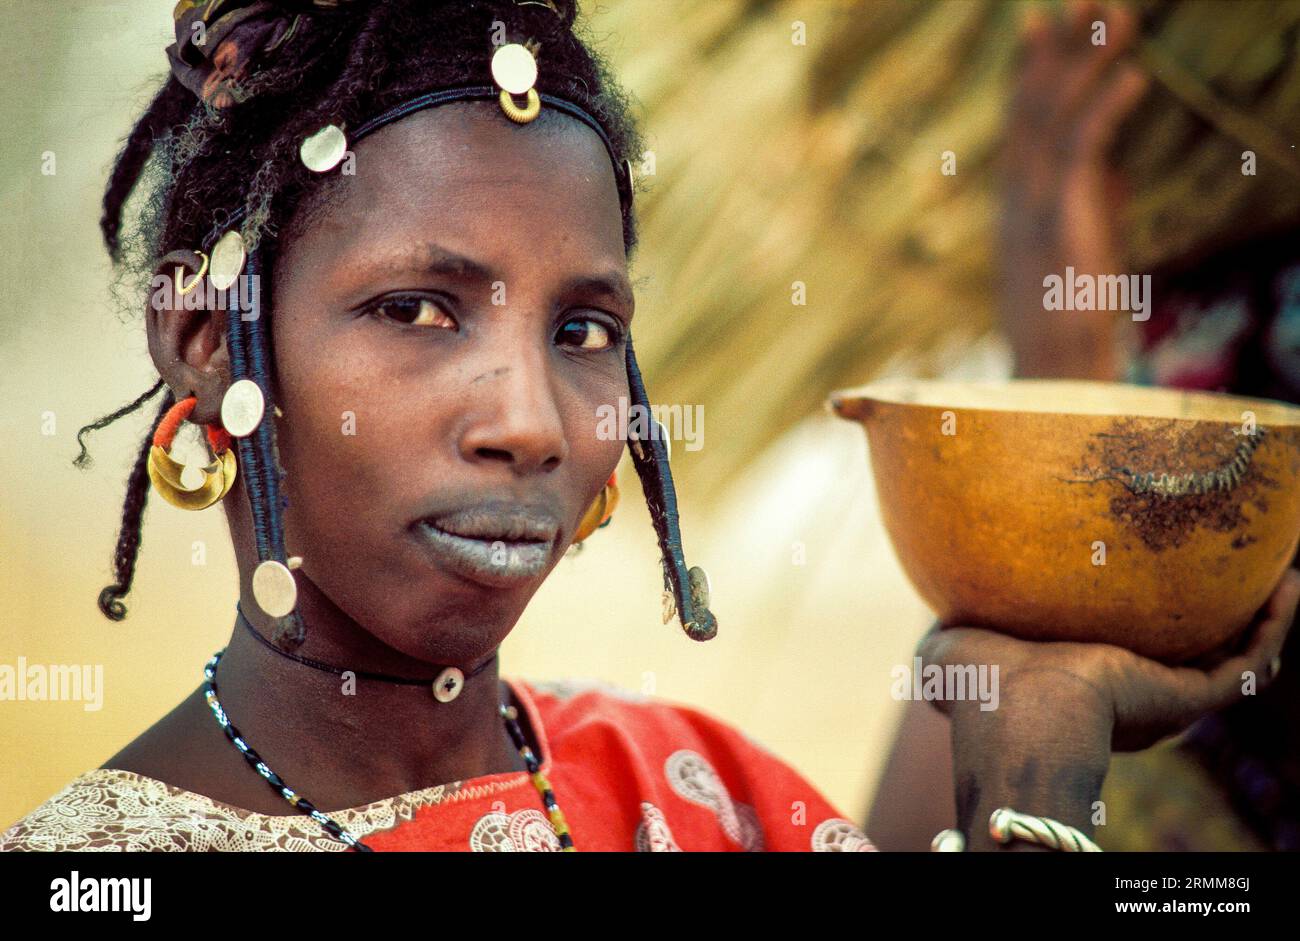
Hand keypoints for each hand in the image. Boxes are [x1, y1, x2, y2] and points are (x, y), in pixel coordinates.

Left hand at [917, 567, 1298, 750]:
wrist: (1018, 709)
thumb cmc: (980, 682)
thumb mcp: (954, 642)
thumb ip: (952, 621)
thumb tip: (937, 603)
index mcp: (1079, 685)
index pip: (1121, 657)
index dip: (1144, 621)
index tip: (1153, 575)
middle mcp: (1130, 699)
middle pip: (1187, 658)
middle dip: (1215, 619)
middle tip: (1235, 569)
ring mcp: (1164, 702)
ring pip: (1233, 660)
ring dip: (1262, 618)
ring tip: (1282, 566)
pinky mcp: (1190, 699)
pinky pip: (1252, 662)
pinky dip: (1276, 624)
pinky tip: (1289, 579)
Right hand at [999, 0, 1149, 378]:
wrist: (1048, 376)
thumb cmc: (1064, 327)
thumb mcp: (1078, 255)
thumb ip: (1092, 207)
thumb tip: (1116, 174)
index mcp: (1016, 207)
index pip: (1019, 127)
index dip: (1027, 73)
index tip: (1035, 26)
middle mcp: (1016, 200)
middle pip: (1032, 109)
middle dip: (1054, 52)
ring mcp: (1033, 210)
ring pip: (1056, 119)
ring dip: (1087, 63)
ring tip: (1116, 13)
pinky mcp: (1061, 223)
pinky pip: (1084, 153)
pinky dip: (1108, 110)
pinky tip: (1135, 75)